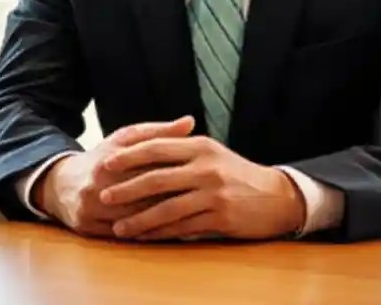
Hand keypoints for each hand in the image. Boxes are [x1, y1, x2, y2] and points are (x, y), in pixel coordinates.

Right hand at [33, 116, 195, 237]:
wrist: (62, 182)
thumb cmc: (103, 158)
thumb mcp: (126, 138)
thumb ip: (159, 132)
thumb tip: (190, 121)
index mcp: (110, 157)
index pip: (150, 167)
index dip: (177, 173)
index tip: (202, 177)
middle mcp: (97, 183)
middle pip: (142, 195)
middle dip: (172, 199)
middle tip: (202, 201)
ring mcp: (90, 207)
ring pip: (133, 218)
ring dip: (161, 221)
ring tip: (190, 219)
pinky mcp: (87, 228)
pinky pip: (122, 235)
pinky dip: (145, 235)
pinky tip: (166, 234)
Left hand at [98, 135, 305, 240]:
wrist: (276, 196)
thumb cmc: (236, 173)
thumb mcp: (211, 152)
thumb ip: (180, 146)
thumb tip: (141, 144)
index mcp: (199, 146)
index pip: (156, 147)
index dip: (128, 156)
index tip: (105, 163)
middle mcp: (205, 168)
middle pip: (156, 178)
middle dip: (126, 189)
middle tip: (103, 196)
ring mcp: (213, 194)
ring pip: (167, 208)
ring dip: (139, 219)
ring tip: (120, 227)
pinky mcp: (220, 217)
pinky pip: (183, 227)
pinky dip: (161, 233)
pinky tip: (146, 237)